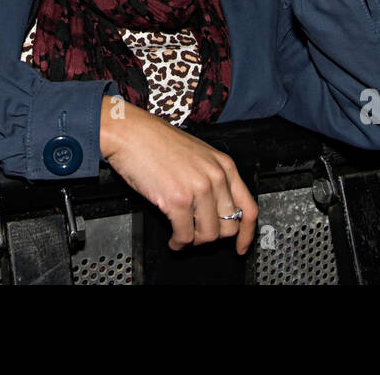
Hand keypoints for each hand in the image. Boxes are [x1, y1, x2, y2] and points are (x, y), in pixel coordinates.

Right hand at [100, 99, 257, 252]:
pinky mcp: (177, 200)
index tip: (241, 247)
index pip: (248, 209)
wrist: (131, 133)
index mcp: (224, 166)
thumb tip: (216, 210)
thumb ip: (212, 179)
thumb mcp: (198, 155)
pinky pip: (185, 236)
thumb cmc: (157, 142)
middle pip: (229, 226)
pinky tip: (173, 239)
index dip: (246, 234)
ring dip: (194, 242)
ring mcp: (198, 189)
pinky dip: (178, 243)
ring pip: (209, 235)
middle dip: (212, 237)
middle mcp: (215, 177)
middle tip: (198, 236)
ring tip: (182, 237)